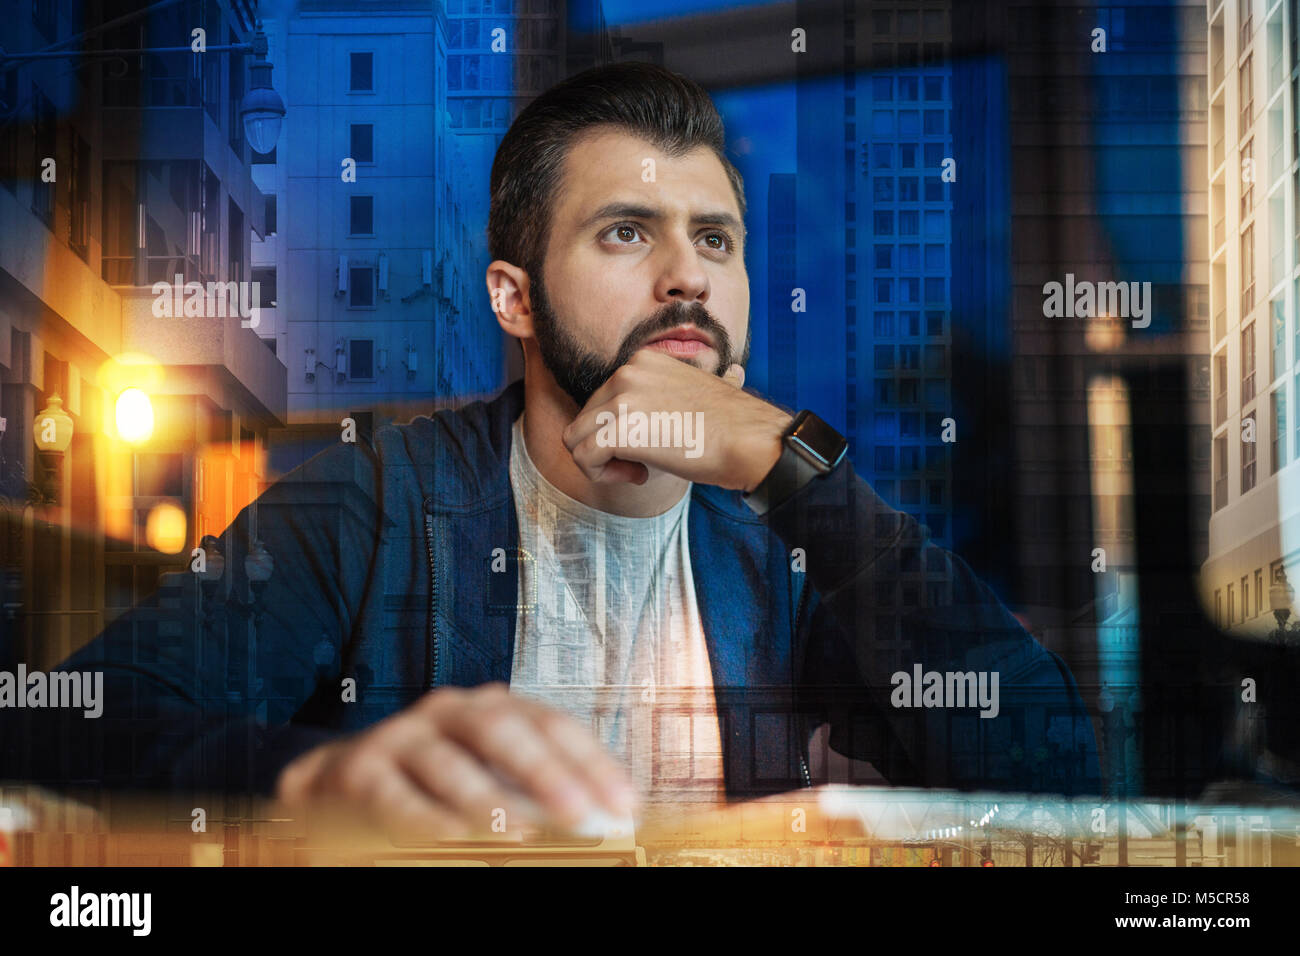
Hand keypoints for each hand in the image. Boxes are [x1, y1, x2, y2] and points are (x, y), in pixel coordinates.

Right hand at [274, 683, 636, 839]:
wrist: (338, 785)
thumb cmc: (432, 785)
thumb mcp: (489, 780)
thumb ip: (536, 795)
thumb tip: (598, 821)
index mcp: (493, 708)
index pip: (552, 724)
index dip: (592, 761)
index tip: (625, 804)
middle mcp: (451, 712)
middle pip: (503, 730)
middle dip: (546, 772)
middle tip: (581, 813)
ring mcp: (403, 737)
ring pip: (449, 762)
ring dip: (488, 799)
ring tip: (521, 833)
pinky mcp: (362, 772)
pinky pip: (397, 796)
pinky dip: (428, 818)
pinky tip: (455, 838)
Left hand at [561, 349, 792, 491]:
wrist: (748, 440)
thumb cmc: (730, 427)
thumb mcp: (695, 394)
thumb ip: (670, 396)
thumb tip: (701, 393)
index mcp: (642, 361)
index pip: (601, 400)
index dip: (617, 429)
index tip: (649, 445)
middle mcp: (626, 372)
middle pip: (585, 418)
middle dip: (606, 446)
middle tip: (641, 463)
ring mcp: (620, 399)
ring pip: (575, 438)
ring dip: (601, 462)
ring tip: (636, 470)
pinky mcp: (619, 430)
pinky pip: (583, 458)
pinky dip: (602, 475)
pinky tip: (637, 476)